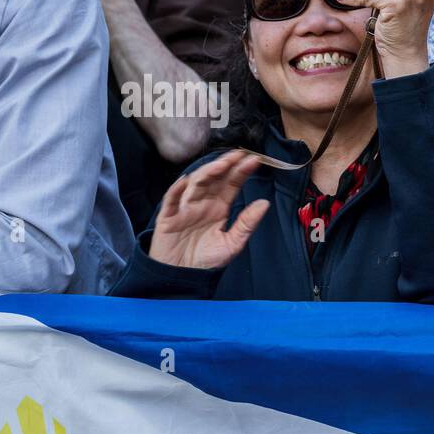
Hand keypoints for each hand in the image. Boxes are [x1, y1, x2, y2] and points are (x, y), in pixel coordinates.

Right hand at [148, 151, 269, 269]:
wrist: (183, 278)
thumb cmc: (207, 260)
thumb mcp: (233, 243)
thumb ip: (247, 223)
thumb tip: (264, 203)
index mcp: (219, 207)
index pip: (231, 184)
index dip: (241, 171)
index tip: (254, 160)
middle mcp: (202, 203)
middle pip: (214, 179)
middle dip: (226, 165)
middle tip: (240, 155)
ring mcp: (185, 208)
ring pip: (195, 185)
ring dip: (207, 173)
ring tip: (222, 164)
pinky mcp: (168, 218)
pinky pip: (171, 201)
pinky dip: (177, 190)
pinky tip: (187, 181)